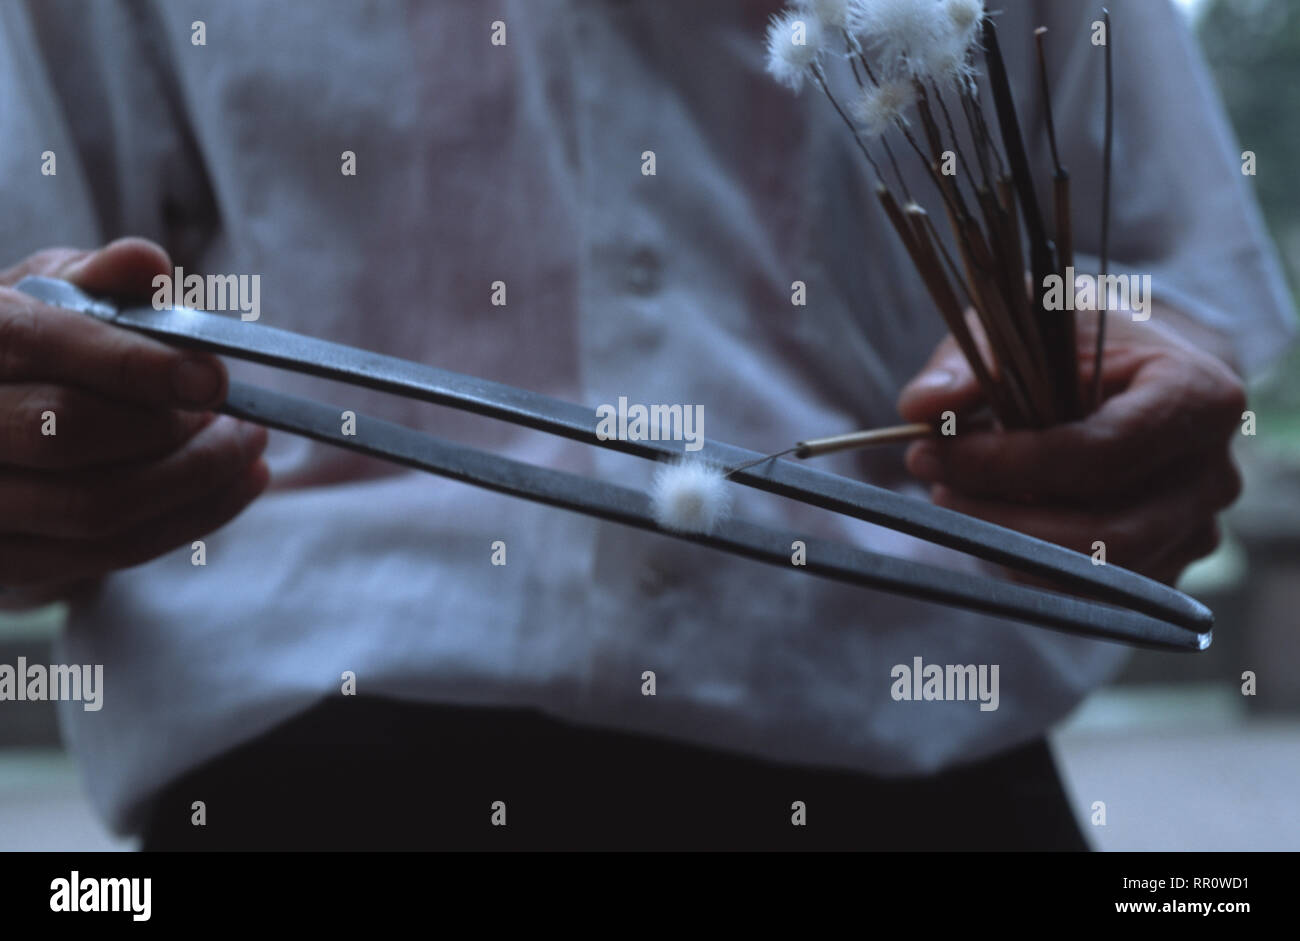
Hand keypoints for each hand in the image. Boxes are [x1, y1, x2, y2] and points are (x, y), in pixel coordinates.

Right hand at [0, 238, 268, 600]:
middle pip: (66, 433)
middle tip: (238, 419)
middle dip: (171, 429)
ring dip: (194, 481)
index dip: (134, 365)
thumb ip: (102, 278)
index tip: (212, 378)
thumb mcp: (53, 294)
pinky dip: (189, 520)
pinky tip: (235, 486)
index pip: (41, 346)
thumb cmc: (31, 345)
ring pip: (97, 507)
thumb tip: (147, 264)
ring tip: (247, 450)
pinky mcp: (9, 562)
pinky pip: (112, 554)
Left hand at [897, 307, 1246, 584]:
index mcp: (1198, 398)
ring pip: (1094, 574)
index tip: (930, 452)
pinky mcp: (1168, 568)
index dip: (1006, 463)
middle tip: (934, 487)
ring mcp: (1195, 530)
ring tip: (957, 500)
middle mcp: (1212, 475)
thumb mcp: (1026, 327)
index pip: (1098, 454)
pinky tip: (994, 524)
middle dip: (1000, 518)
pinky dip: (1030, 565)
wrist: (1136, 374)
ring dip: (1009, 547)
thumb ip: (973, 363)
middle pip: (1102, 533)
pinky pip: (1092, 592)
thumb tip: (921, 408)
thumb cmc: (1080, 345)